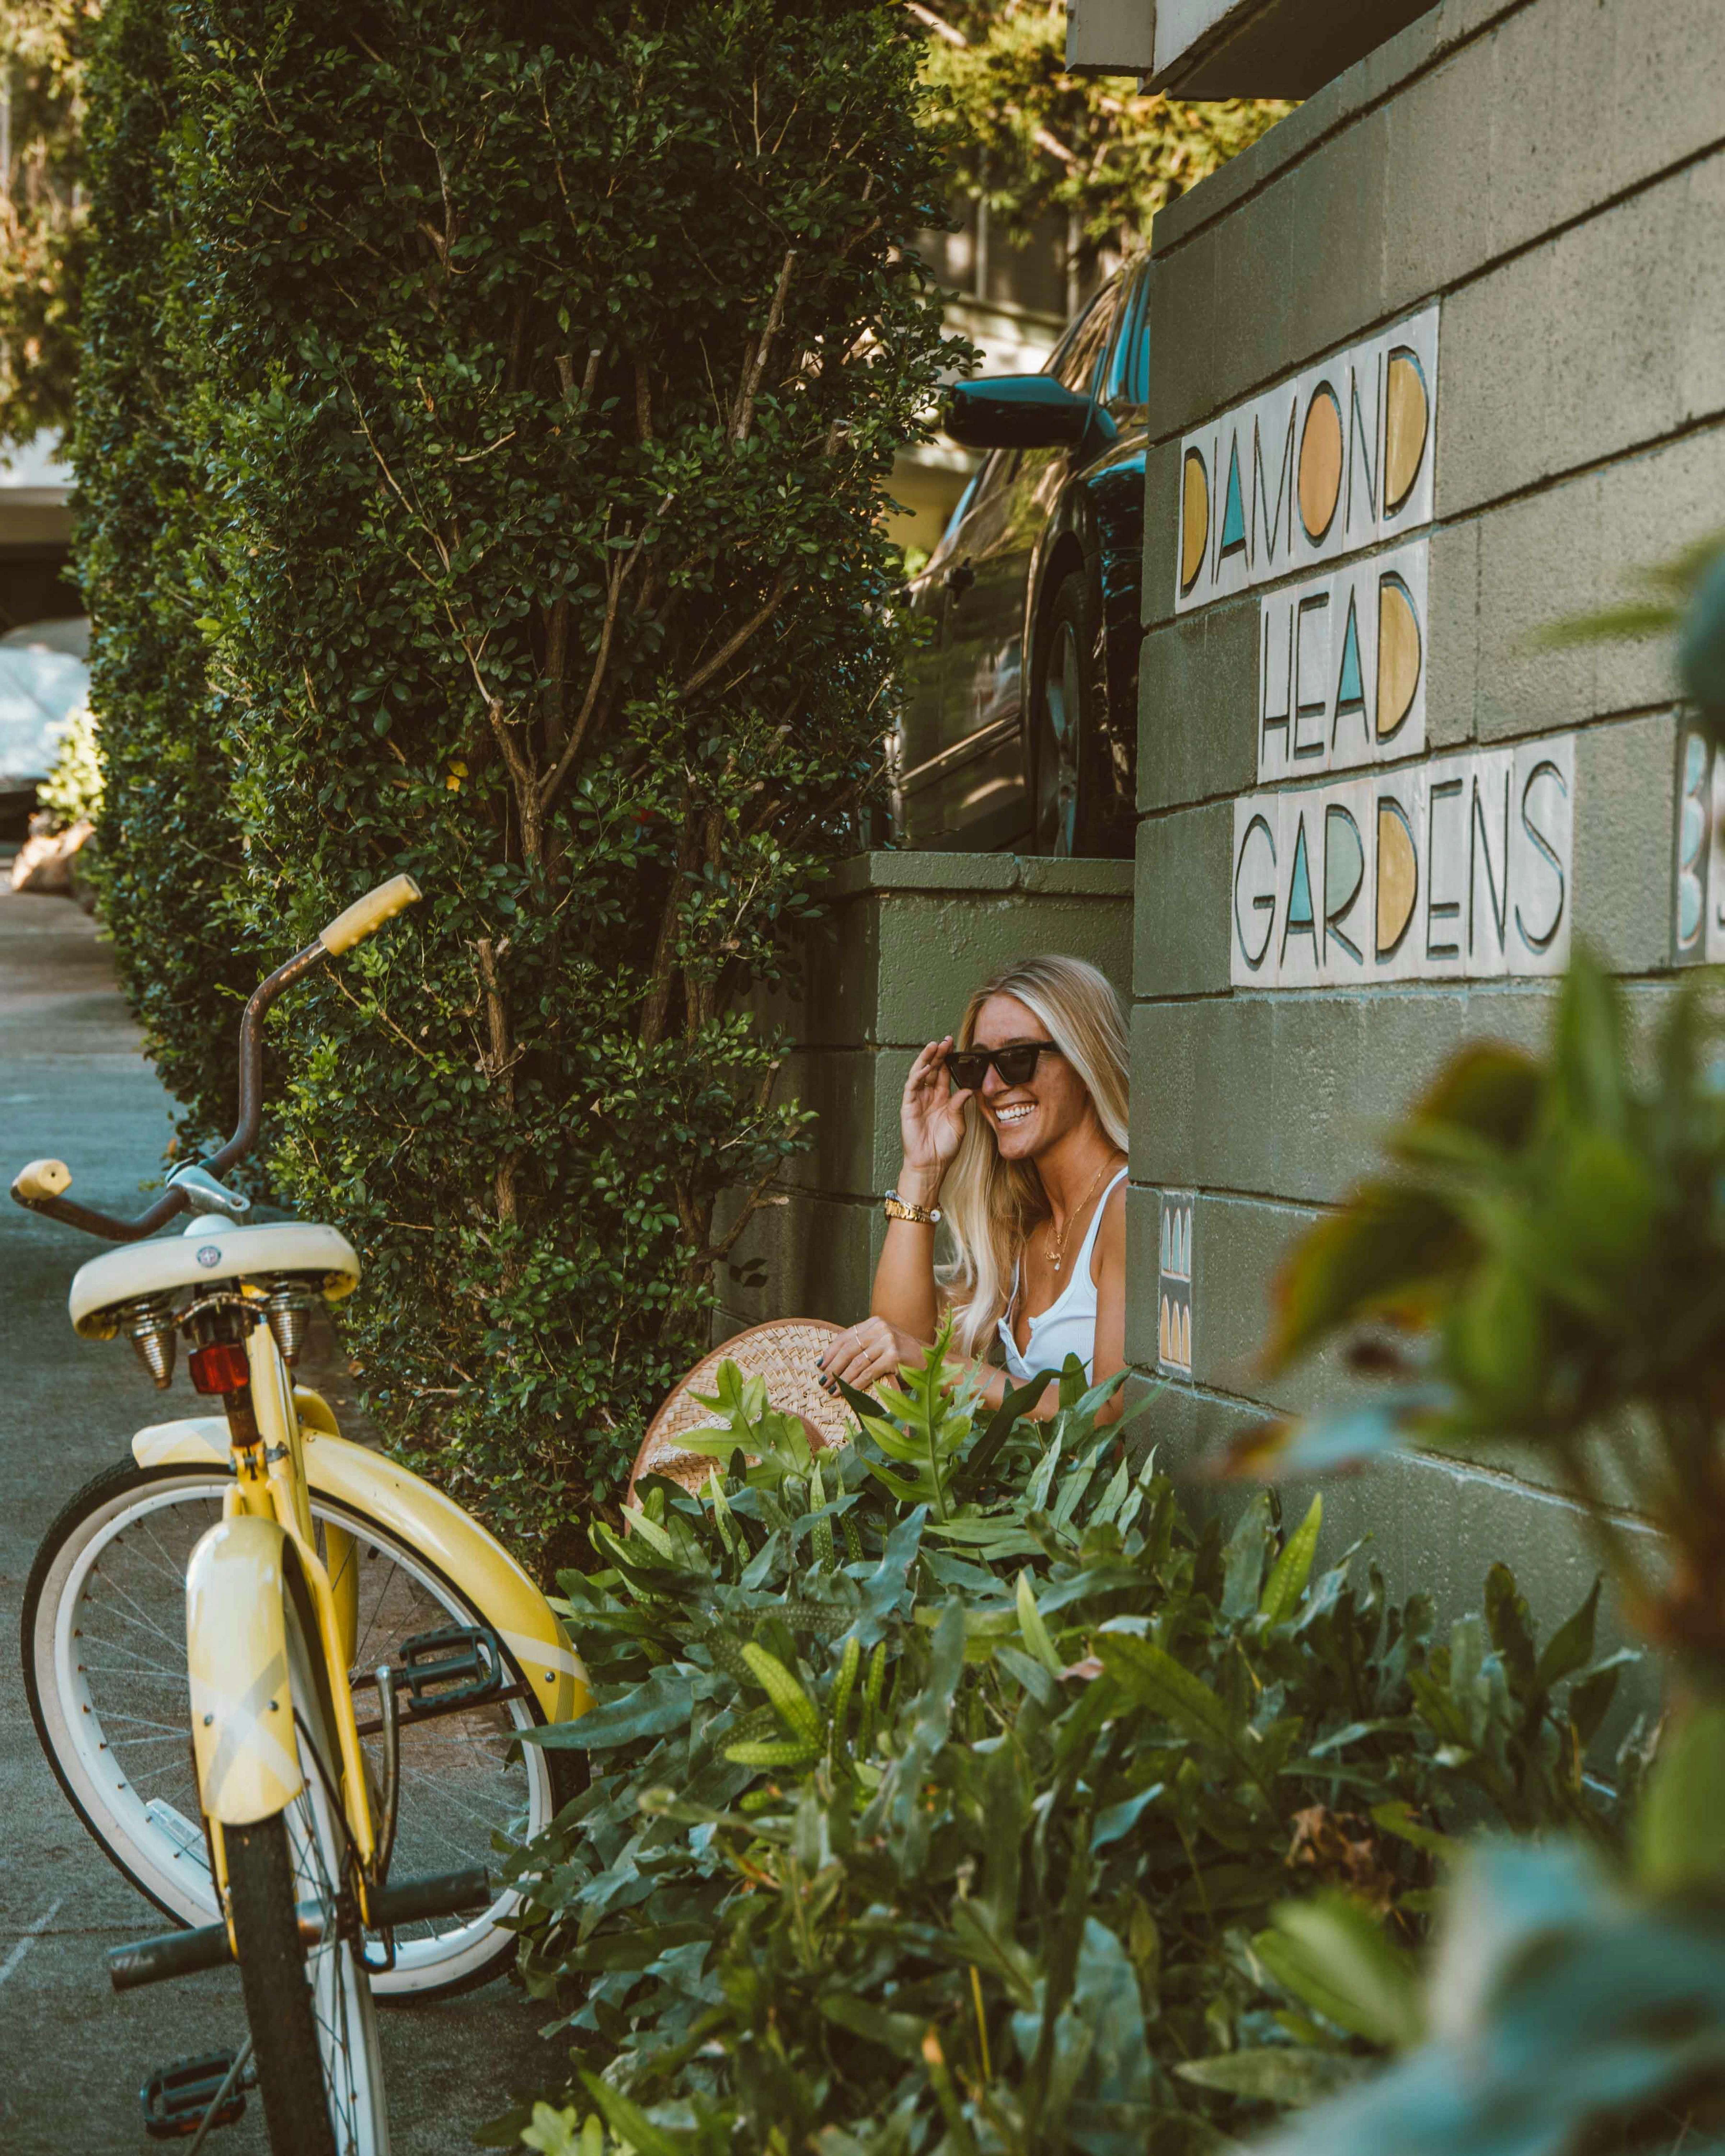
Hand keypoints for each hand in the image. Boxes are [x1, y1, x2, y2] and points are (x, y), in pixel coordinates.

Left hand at [819, 1317, 924, 1398]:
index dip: (830, 1352)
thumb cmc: (903, 1357)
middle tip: (823, 1381)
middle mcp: (881, 1328)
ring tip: (833, 1390)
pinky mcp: (894, 1356)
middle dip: (833, 1367)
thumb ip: (864, 1346)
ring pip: (857, 1362)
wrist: (931, 1363)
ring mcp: (888, 1341)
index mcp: (875, 1322)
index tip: (820, 1365)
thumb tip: (832, 1361)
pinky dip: (856, 1384)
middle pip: (848, 1349)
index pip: (846, 1336)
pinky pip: (869, 1372)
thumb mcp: (883, 1343)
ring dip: (842, 1379)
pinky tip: (848, 1392)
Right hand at [899, 1036, 971, 1189]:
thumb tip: (969, 1088)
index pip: (944, 1073)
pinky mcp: (908, 1106)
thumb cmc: (945, 1147)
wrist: (931, 1164)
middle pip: (932, 1069)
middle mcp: (929, 1096)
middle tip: (945, 1040)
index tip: (955, 1046)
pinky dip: (917, 1076)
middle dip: (937, 1054)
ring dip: (926, 1059)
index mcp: (942, 1098)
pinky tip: (925, 1068)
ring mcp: (917, 1100)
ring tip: (933, 1045)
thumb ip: (961, 1105)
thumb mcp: (959, 1124)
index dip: (948, 1059)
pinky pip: (911, 1087)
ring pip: (920, 1073)